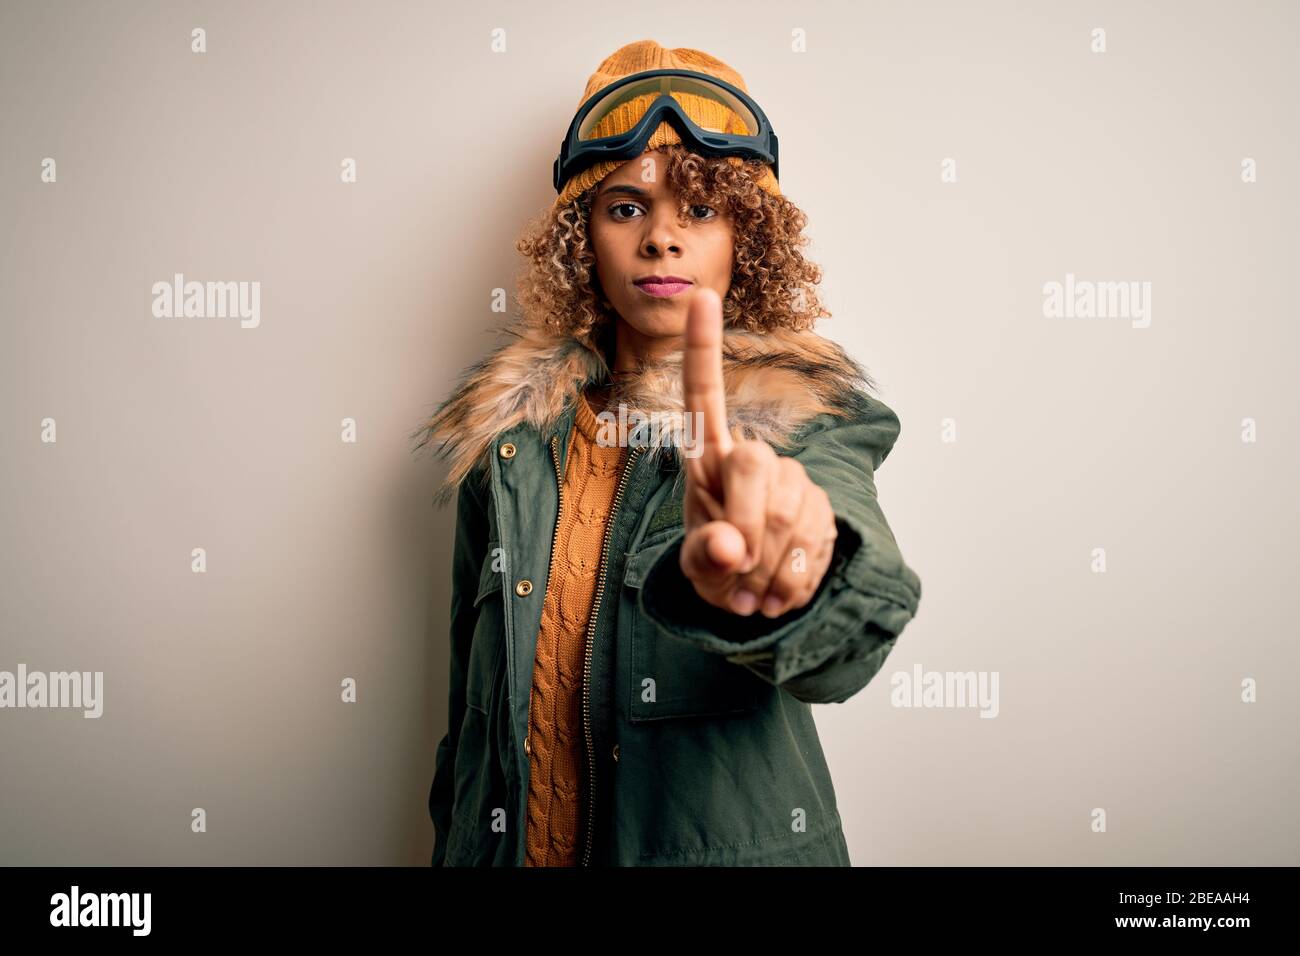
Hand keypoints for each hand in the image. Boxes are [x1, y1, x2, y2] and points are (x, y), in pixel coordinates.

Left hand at [679, 288, 837, 617]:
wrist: (757, 593)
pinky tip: (777, 591)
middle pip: (755, 466)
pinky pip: (814, 539)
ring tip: (753, 591)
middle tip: (737, 576)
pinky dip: (792, 579)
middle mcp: (752, 457)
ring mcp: (793, 480)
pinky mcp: (823, 508)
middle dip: (745, 526)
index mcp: (708, 459)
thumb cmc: (714, 567)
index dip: (701, 347)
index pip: (703, 396)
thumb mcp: (696, 568)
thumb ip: (704, 556)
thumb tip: (729, 548)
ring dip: (768, 567)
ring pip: (788, 511)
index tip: (700, 294)